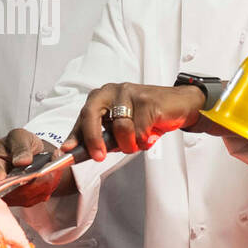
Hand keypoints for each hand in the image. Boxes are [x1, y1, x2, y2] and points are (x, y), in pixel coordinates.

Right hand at [0, 128, 74, 205]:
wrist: (31, 153)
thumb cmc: (20, 144)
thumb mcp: (19, 137)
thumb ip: (20, 147)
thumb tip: (22, 161)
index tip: (3, 177)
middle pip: (11, 190)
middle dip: (31, 182)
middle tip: (46, 169)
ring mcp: (11, 195)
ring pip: (27, 196)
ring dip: (43, 184)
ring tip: (53, 168)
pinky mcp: (25, 200)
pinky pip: (38, 197)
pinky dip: (49, 186)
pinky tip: (54, 173)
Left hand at [66, 82, 206, 158]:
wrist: (179, 105)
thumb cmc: (148, 116)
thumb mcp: (121, 126)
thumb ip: (102, 136)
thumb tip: (78, 150)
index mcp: (102, 96)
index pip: (83, 116)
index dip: (75, 136)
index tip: (67, 152)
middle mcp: (113, 90)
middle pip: (92, 115)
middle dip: (93, 140)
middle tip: (99, 156)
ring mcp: (130, 93)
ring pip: (120, 129)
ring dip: (130, 144)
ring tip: (140, 140)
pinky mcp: (147, 101)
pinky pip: (139, 131)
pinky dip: (145, 140)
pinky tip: (151, 135)